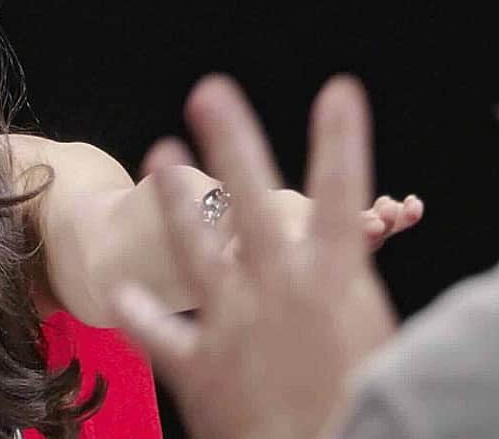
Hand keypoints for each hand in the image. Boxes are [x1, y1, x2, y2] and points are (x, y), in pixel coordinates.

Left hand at [113, 75, 396, 438]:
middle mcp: (280, 292)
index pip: (342, 197)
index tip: (339, 90)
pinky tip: (121, 292)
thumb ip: (352, 296)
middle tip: (210, 91)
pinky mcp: (201, 369)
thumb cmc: (366, 409)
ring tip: (158, 153)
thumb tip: (353, 260)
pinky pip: (160, 333)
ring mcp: (234, 326)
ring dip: (176, 201)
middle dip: (231, 141)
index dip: (341, 139)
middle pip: (253, 201)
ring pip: (196, 249)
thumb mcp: (376, 344)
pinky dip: (141, 313)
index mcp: (335, 285)